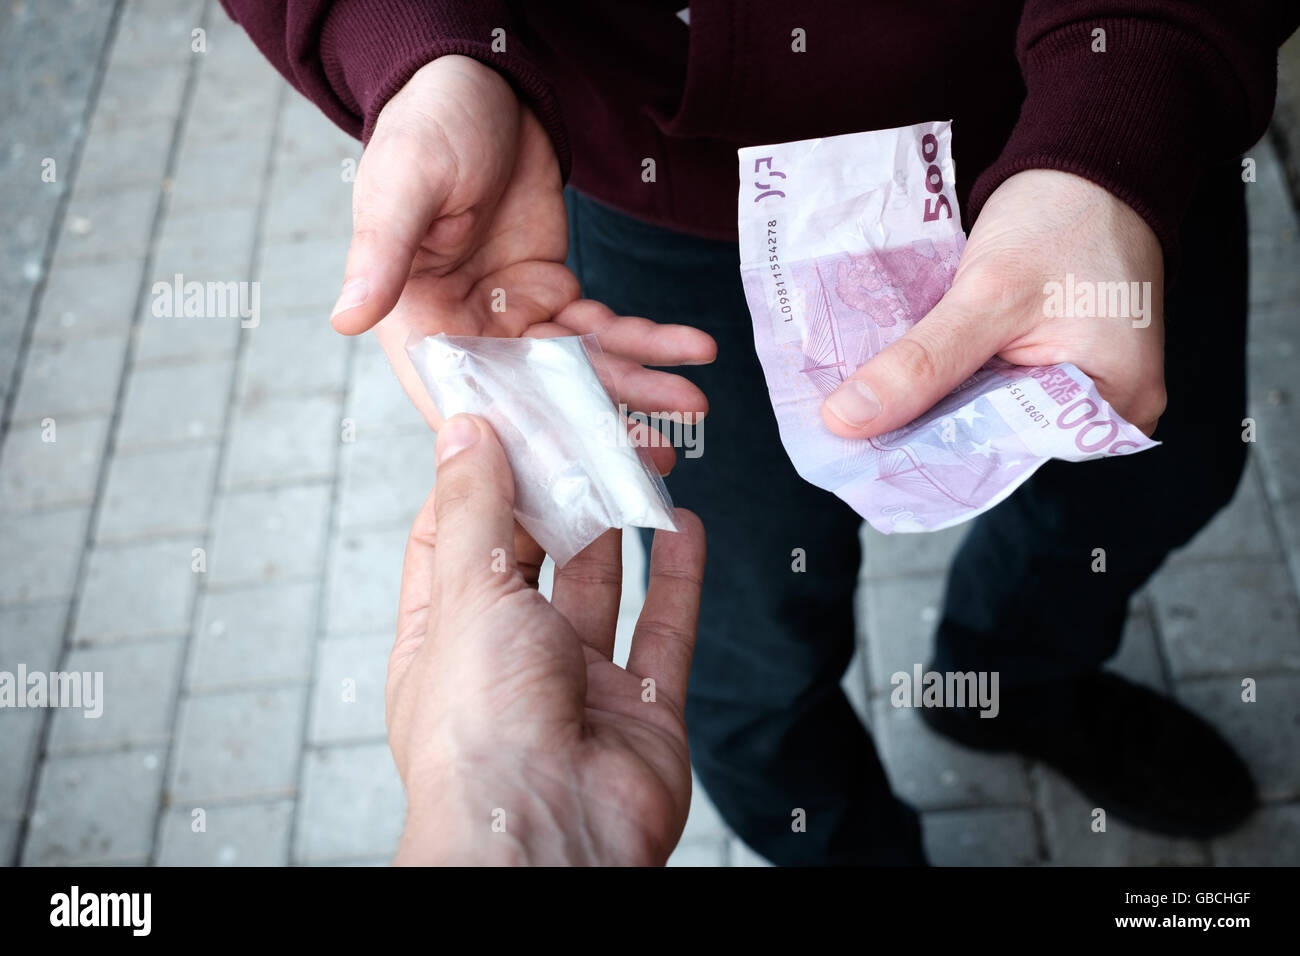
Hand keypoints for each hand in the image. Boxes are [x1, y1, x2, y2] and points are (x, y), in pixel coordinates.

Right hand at [332, 55, 714, 473]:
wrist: (481, 86)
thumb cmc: (426, 127)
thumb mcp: (401, 185)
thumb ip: (380, 254)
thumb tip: (346, 320)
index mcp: (419, 326)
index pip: (466, 401)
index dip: (517, 441)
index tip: (571, 472)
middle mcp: (467, 337)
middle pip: (537, 403)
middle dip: (596, 430)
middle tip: (656, 456)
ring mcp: (515, 321)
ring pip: (581, 374)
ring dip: (638, 390)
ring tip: (694, 405)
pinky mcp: (554, 296)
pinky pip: (605, 330)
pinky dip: (649, 341)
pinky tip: (692, 349)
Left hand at [387, 414, 705, 865]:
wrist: (550, 838)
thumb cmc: (482, 728)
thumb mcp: (467, 592)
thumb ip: (475, 509)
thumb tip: (462, 429)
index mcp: (444, 635)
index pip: (455, 535)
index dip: (482, 474)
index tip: (513, 418)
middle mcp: (508, 658)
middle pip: (535, 555)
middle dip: (560, 491)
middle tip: (592, 427)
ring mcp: (577, 686)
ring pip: (601, 588)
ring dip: (619, 525)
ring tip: (639, 459)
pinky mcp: (642, 712)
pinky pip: (663, 633)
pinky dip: (677, 578)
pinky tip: (685, 524)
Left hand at [821, 169, 1166, 437]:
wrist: (1089, 168)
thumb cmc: (1063, 220)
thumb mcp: (987, 294)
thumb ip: (921, 362)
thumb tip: (848, 420)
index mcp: (1117, 409)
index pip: (1008, 457)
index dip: (932, 458)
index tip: (862, 453)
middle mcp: (1109, 413)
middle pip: (997, 442)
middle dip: (926, 432)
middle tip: (850, 429)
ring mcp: (1081, 390)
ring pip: (988, 416)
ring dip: (932, 406)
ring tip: (866, 405)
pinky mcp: (1054, 366)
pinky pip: (992, 388)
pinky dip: (950, 380)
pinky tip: (901, 377)